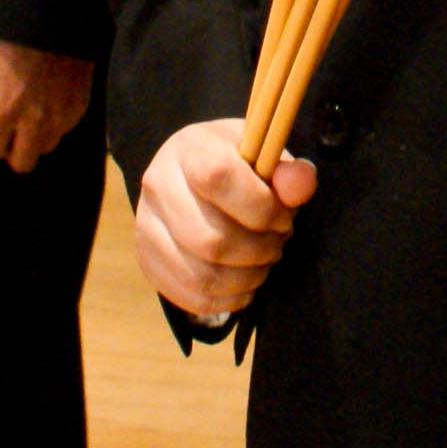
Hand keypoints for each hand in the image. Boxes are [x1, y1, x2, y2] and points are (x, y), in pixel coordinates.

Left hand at [0, 35, 93, 174]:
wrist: (50, 18)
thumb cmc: (3, 41)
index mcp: (3, 112)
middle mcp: (33, 122)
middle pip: (23, 163)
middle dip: (13, 150)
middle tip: (11, 130)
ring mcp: (60, 116)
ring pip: (46, 148)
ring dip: (36, 138)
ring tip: (31, 114)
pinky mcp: (79, 107)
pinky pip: (65, 130)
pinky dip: (55, 123)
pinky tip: (48, 101)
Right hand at [131, 118, 311, 319]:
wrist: (194, 177)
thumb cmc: (239, 166)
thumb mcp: (268, 156)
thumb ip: (290, 173)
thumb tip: (300, 187)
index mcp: (189, 148)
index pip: (218, 178)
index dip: (261, 207)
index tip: (283, 216)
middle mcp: (158, 185)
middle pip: (209, 240)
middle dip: (258, 251)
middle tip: (277, 243)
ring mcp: (146, 226)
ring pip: (201, 275)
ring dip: (246, 278)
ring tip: (263, 262)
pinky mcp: (148, 260)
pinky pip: (190, 297)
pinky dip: (228, 299)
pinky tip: (245, 283)